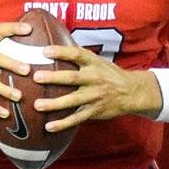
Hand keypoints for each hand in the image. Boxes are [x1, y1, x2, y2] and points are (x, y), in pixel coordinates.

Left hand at [31, 46, 159, 131]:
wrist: (132, 92)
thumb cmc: (109, 74)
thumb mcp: (97, 60)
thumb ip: (79, 55)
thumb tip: (55, 42)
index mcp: (93, 63)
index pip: (77, 54)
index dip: (61, 52)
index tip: (45, 51)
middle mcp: (94, 78)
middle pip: (72, 78)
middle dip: (54, 78)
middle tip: (36, 77)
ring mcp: (94, 96)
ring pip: (72, 100)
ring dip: (54, 104)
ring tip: (38, 105)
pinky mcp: (95, 111)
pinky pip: (77, 118)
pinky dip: (63, 123)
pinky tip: (49, 126)